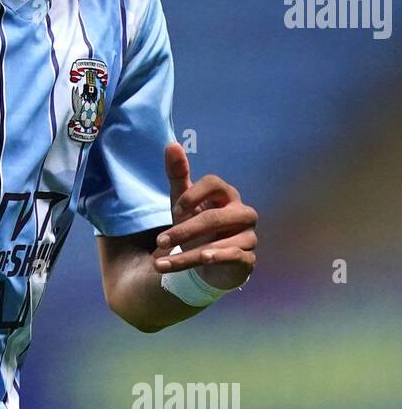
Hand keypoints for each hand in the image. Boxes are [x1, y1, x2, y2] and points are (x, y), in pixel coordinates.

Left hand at [153, 143, 256, 290]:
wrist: (210, 263)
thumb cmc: (197, 227)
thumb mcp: (183, 201)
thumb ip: (178, 174)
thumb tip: (171, 144)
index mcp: (226, 195)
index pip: (214, 183)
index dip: (192, 195)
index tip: (174, 211)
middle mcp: (242, 213)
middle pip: (215, 217)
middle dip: (184, 231)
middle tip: (159, 242)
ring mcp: (248, 236)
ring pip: (221, 243)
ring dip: (188, 255)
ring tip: (161, 264)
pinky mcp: (248, 258)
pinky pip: (235, 257)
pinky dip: (215, 260)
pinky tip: (200, 263)